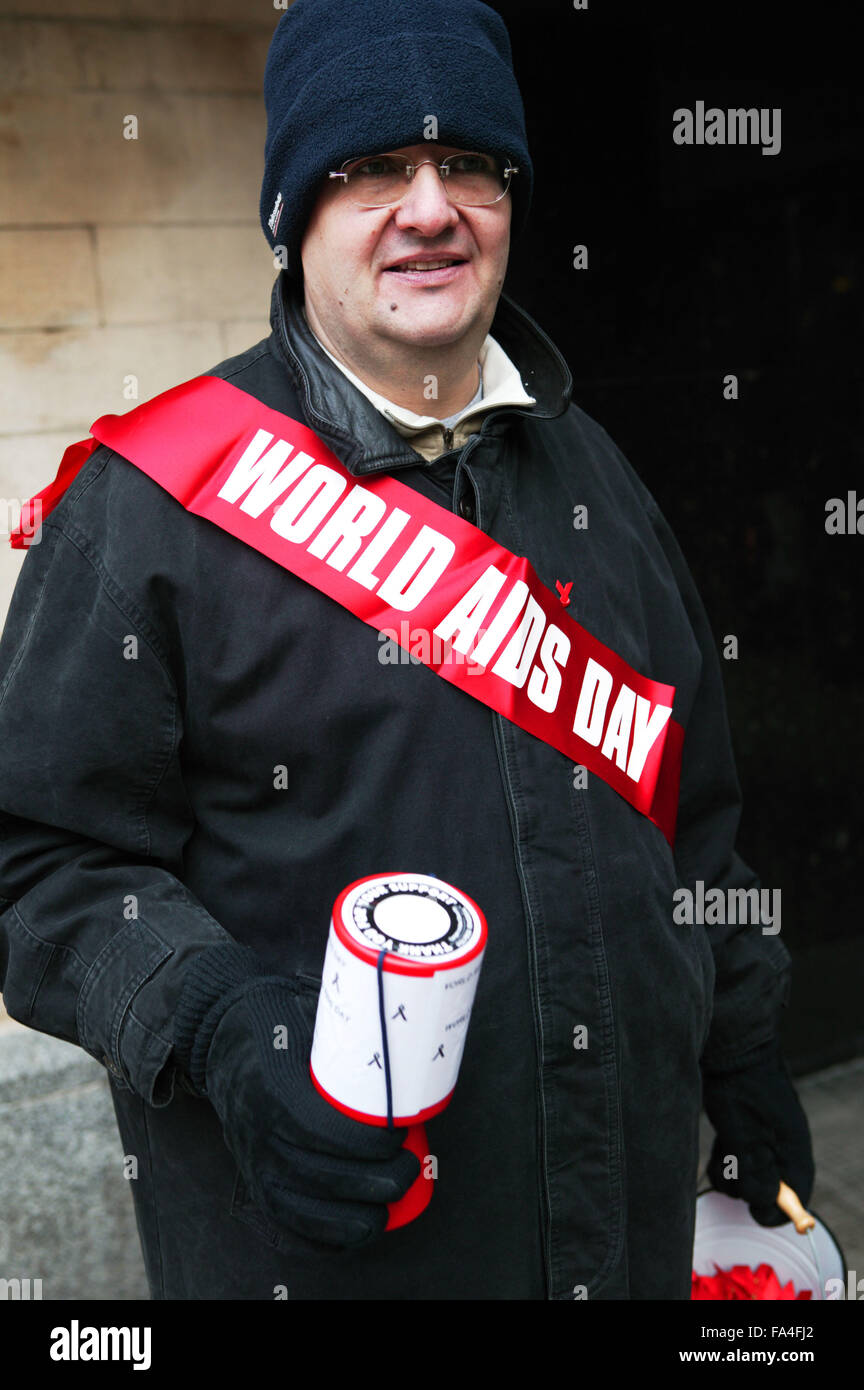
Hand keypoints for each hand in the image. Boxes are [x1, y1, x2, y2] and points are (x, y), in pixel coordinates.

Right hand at [173, 944, 419, 1247]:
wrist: (226, 1044)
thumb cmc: (280, 1026)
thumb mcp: (309, 1016)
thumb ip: (352, 1034)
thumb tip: (414, 1041)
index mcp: (275, 1089)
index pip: (330, 1132)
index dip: (374, 1142)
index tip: (401, 1133)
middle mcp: (260, 1134)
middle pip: (331, 1178)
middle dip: (383, 1179)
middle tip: (411, 1164)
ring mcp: (255, 1167)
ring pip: (316, 1213)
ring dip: (365, 1216)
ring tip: (393, 1196)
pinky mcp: (256, 1189)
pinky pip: (295, 1230)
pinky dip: (332, 1237)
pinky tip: (362, 1225)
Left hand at [703, 1043, 814, 1226]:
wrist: (728, 1040)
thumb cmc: (739, 1084)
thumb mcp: (744, 1133)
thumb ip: (755, 1171)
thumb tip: (764, 1201)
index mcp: (793, 1146)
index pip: (796, 1194)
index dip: (776, 1211)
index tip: (755, 1212)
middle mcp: (783, 1141)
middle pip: (769, 1185)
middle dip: (745, 1185)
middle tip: (729, 1164)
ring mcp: (765, 1132)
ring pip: (748, 1170)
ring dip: (731, 1169)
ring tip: (721, 1145)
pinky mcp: (747, 1123)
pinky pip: (739, 1153)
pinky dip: (726, 1154)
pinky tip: (719, 1135)